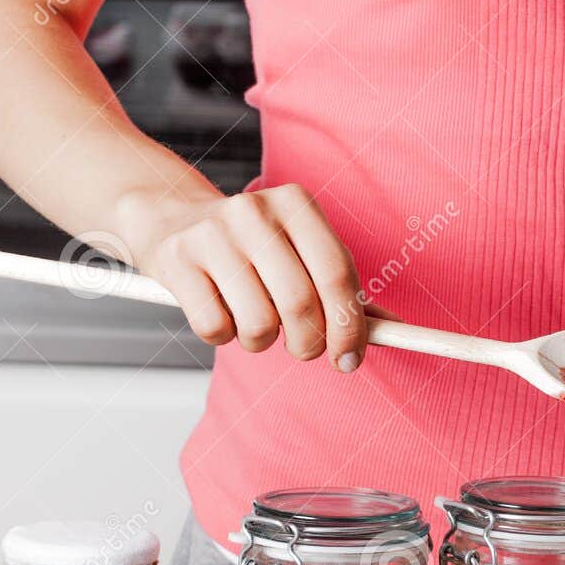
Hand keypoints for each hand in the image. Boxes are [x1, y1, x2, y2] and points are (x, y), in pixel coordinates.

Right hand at [117, 183, 368, 370]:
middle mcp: (254, 212)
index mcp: (296, 204)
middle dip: (308, 344)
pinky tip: (221, 312)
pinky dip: (224, 336)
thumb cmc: (252, 248)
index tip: (350, 360)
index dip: (350, 328)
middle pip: (300, 305)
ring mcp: (212, 234)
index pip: (337, 274)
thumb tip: (394, 329)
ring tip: (255, 322)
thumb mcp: (299, 251)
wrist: (170, 219)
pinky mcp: (176, 260)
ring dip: (262, 342)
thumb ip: (343, 289)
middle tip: (303, 348)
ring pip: (258, 324)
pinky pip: (215, 328)